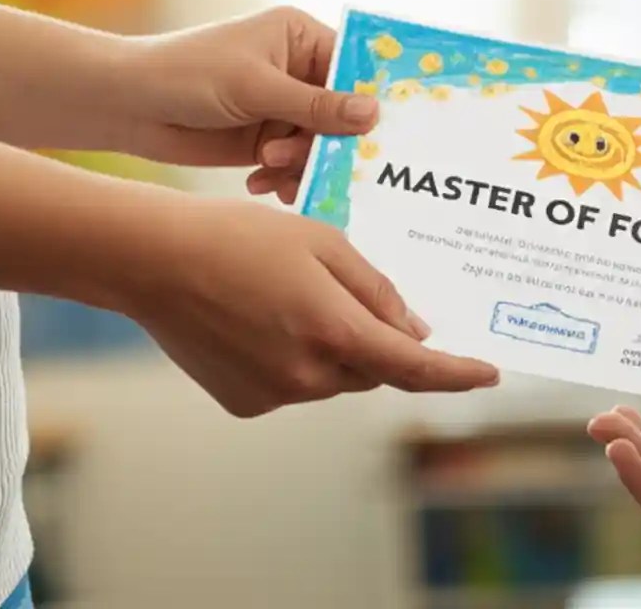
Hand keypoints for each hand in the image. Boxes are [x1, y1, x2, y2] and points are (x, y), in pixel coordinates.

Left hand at [116, 6, 376, 203]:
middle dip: (326, 142)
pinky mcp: (267, 141)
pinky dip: (285, 179)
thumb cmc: (187, 74)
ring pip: (322, 146)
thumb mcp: (256, 87)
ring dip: (302, 163)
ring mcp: (283, 109)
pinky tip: (261, 183)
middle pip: (343, 115)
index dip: (367, 100)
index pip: (353, 68)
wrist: (129, 106)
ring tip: (270, 166)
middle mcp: (298, 72)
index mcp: (300, 39)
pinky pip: (297, 166)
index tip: (377, 134)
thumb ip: (317, 105)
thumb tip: (374, 113)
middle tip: (300, 156)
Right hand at [116, 196, 497, 416]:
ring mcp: (275, 395)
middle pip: (372, 368)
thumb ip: (376, 290)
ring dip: (332, 347)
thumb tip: (415, 332)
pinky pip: (294, 384)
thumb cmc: (238, 237)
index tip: (489, 374)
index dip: (457, 374)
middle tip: (346, 294)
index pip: (416, 368)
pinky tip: (260, 318)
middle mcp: (310, 376)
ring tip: (287, 296)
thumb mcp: (322, 243)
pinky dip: (294, 358)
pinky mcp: (245, 402)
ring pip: (333, 377)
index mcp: (335, 332)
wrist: (151, 261)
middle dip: (375, 339)